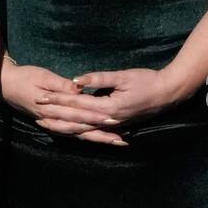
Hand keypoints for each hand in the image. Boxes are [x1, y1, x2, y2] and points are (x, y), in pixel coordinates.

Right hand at [0, 60, 127, 145]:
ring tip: (114, 142)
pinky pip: (70, 134)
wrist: (6, 85)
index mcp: (51, 107)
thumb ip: (61, 84)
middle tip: (120, 139)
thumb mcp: (42, 75)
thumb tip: (78, 89)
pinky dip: (84, 137)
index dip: (95, 117)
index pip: (77, 114)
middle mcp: (52, 120)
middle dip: (101, 134)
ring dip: (95, 139)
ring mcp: (51, 124)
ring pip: (76, 134)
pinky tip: (95, 140)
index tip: (113, 119)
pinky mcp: (51, 124)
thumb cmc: (25, 77)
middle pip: (80, 129)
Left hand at [35, 68, 188, 133]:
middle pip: (77, 120)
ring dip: (65, 126)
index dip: (59, 99)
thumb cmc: (147, 81)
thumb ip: (99, 78)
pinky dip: (80, 131)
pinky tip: (70, 131)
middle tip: (38, 113)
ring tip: (48, 125)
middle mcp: (109, 120)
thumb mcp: (123, 76)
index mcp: (108, 108)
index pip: (77, 103)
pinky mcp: (118, 126)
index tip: (43, 96)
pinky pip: (94, 131)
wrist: (169, 94)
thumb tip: (77, 80)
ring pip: (84, 129)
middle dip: (56, 116)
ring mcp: (114, 126)